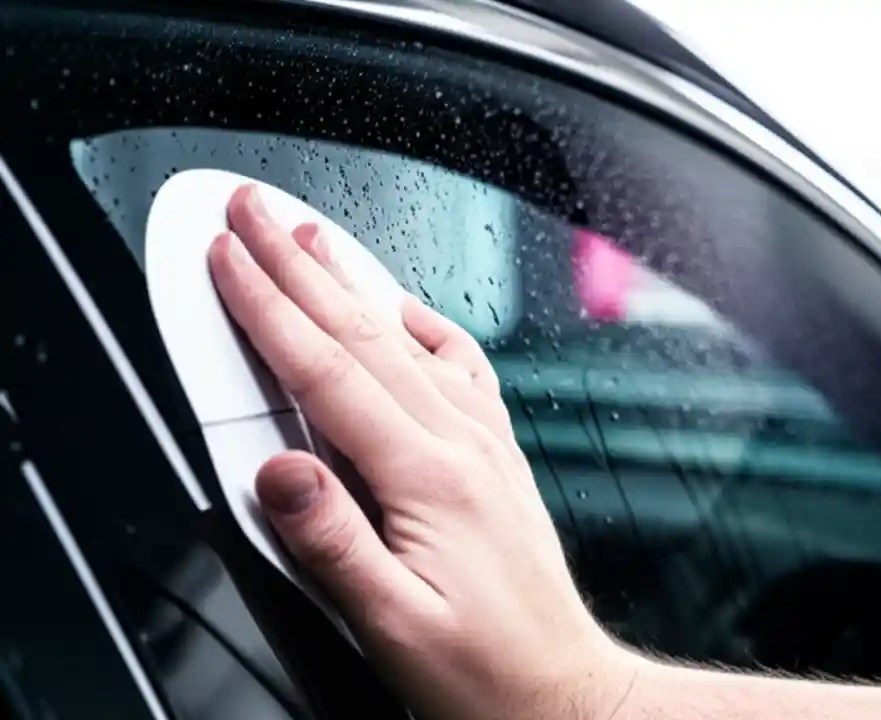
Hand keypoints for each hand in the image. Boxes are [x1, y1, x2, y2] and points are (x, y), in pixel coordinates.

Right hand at [207, 185, 636, 719]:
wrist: (559, 688)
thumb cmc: (481, 668)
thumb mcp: (390, 624)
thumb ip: (330, 541)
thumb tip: (276, 470)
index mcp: (429, 476)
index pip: (329, 370)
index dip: (268, 309)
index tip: (227, 258)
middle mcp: (462, 443)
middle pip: (365, 332)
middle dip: (299, 265)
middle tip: (253, 209)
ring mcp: (484, 443)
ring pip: (407, 337)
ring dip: (351, 281)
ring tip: (311, 236)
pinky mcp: (494, 455)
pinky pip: (458, 368)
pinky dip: (421, 325)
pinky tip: (404, 309)